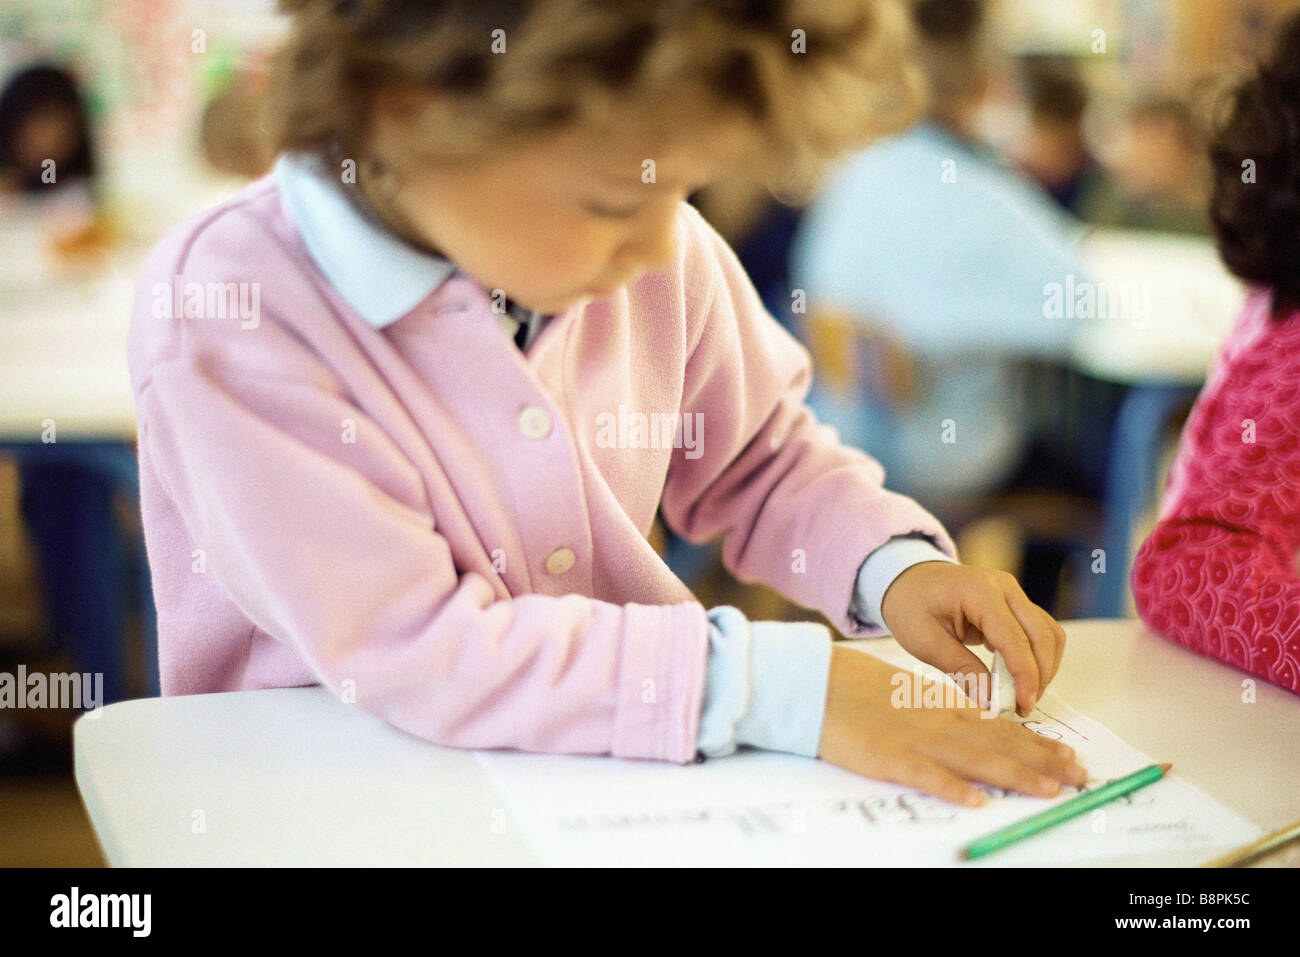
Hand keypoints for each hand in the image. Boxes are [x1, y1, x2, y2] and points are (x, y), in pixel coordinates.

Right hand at [816, 644, 1086, 805]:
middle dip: (1042, 762)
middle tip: (1079, 776)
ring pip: (974, 759)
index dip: (1035, 742)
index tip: (1066, 755)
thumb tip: (962, 725)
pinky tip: (975, 802)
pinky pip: (924, 775)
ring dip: (1014, 775)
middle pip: (998, 744)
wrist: (809, 681)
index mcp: (937, 706)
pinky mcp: (885, 757)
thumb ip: (931, 710)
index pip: (997, 726)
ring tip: (1048, 791)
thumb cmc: (849, 688)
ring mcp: (912, 739)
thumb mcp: (900, 693)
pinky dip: (951, 788)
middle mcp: (935, 722)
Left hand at [880, 562, 1065, 716]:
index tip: (1024, 705)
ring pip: (1048, 632)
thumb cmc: (910, 606)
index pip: (1015, 638)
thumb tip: (991, 701)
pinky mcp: (1014, 603)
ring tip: (1022, 695)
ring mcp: (1013, 592)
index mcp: (980, 591)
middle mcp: (1004, 587)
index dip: (1025, 675)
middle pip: (1042, 635)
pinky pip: (1038, 630)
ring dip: (1043, 666)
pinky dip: (1036, 656)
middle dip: (1040, 675)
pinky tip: (1018, 677)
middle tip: (1024, 706)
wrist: (908, 579)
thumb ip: (962, 670)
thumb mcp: (925, 642)